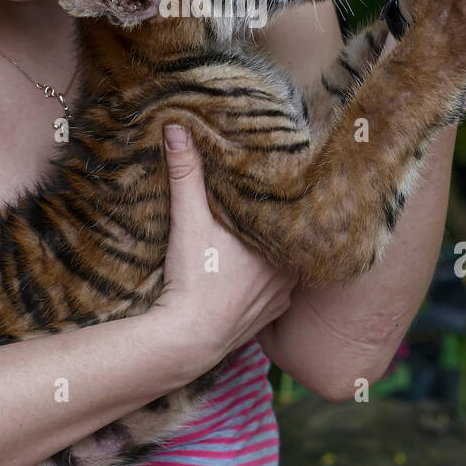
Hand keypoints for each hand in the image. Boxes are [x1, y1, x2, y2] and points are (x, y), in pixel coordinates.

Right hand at [148, 125, 295, 367]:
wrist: (188, 338)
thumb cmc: (193, 276)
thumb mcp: (189, 219)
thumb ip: (186, 173)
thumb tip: (176, 127)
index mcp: (279, 243)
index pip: (289, 215)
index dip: (281, 201)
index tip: (276, 185)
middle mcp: (289, 271)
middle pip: (287, 240)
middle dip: (276, 228)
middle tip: (265, 209)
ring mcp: (281, 298)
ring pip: (284, 267)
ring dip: (272, 258)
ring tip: (257, 241)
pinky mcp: (269, 318)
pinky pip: (276, 294)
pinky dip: (265, 285)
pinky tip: (249, 277)